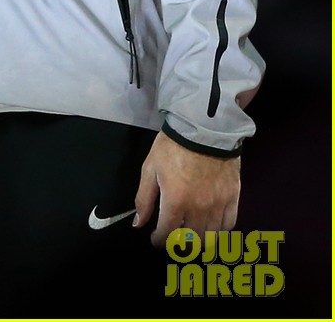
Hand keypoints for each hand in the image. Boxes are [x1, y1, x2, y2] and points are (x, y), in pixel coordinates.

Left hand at [134, 130, 240, 246]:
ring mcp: (218, 205)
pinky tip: (210, 224)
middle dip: (178, 244)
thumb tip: (138, 224)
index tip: (155, 238)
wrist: (204, 127)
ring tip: (191, 234)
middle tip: (173, 236)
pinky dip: (219, 231)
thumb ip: (143, 198)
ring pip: (211, 238)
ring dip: (199, 240)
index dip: (159, 241)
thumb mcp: (150, 168)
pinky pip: (228, 225)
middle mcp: (198, 209)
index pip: (167, 235)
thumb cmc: (173, 146)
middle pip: (190, 242)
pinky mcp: (233, 198)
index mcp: (176, 202)